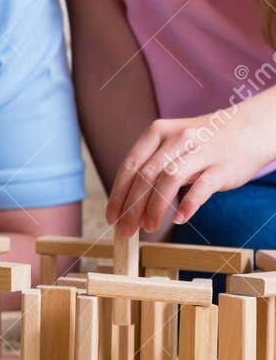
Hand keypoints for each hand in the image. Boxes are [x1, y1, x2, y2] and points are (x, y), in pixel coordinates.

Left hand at [108, 105, 275, 234]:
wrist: (248, 130)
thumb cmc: (202, 143)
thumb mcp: (171, 144)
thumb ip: (151, 166)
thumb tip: (128, 203)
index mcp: (157, 132)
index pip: (130, 166)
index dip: (118, 194)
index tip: (111, 216)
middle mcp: (177, 138)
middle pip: (146, 175)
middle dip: (132, 206)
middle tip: (126, 229)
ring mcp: (201, 151)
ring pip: (169, 179)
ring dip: (155, 207)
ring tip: (149, 227)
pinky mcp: (223, 166)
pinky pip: (202, 187)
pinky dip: (188, 204)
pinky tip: (179, 218)